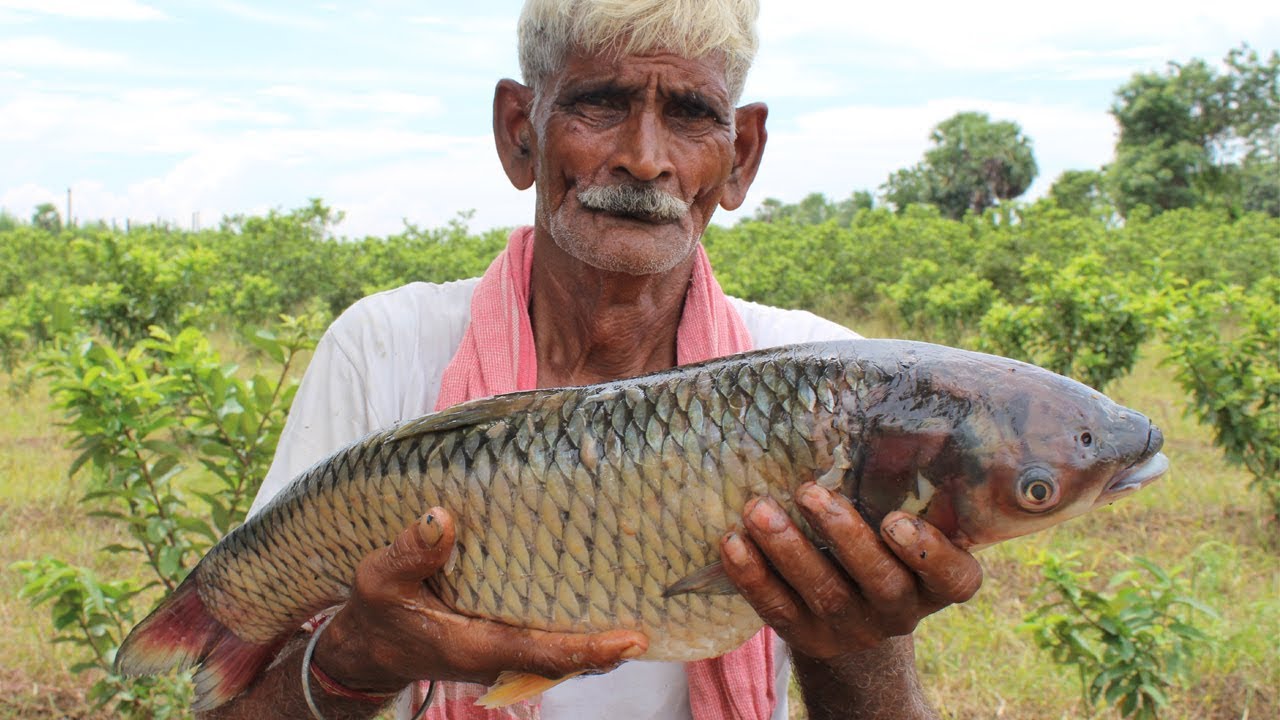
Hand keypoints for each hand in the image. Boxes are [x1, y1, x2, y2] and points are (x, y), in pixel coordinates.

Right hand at [314, 507, 647, 693]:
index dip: (590, 650)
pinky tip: (602, 597)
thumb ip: (410, 553)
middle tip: (658, 609)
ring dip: (600, 634)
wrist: (368, 650)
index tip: (632, 639)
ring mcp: (504, 654)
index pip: (544, 655)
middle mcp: (499, 657)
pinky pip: (549, 640)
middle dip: (612, 643)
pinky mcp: (503, 642)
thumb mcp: (379, 581)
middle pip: (569, 659)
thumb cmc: (377, 615)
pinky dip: (578, 627)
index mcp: (475, 648)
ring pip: (563, 652)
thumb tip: (443, 518)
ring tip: (645, 599)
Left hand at [721, 483, 981, 659]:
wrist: (852, 610)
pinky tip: (733, 542)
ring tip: (759, 509)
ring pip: (825, 595)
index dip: (928, 553)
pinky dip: (754, 576)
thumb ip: (900, 486)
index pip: (952, 577)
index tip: (895, 520)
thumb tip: (887, 411)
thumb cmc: (882, 541)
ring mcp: (853, 628)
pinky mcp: (808, 637)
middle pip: (880, 582)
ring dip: (789, 549)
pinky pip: (779, 610)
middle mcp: (901, 610)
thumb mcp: (903, 519)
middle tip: (808, 491)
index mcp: (937, 581)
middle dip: (843, 536)